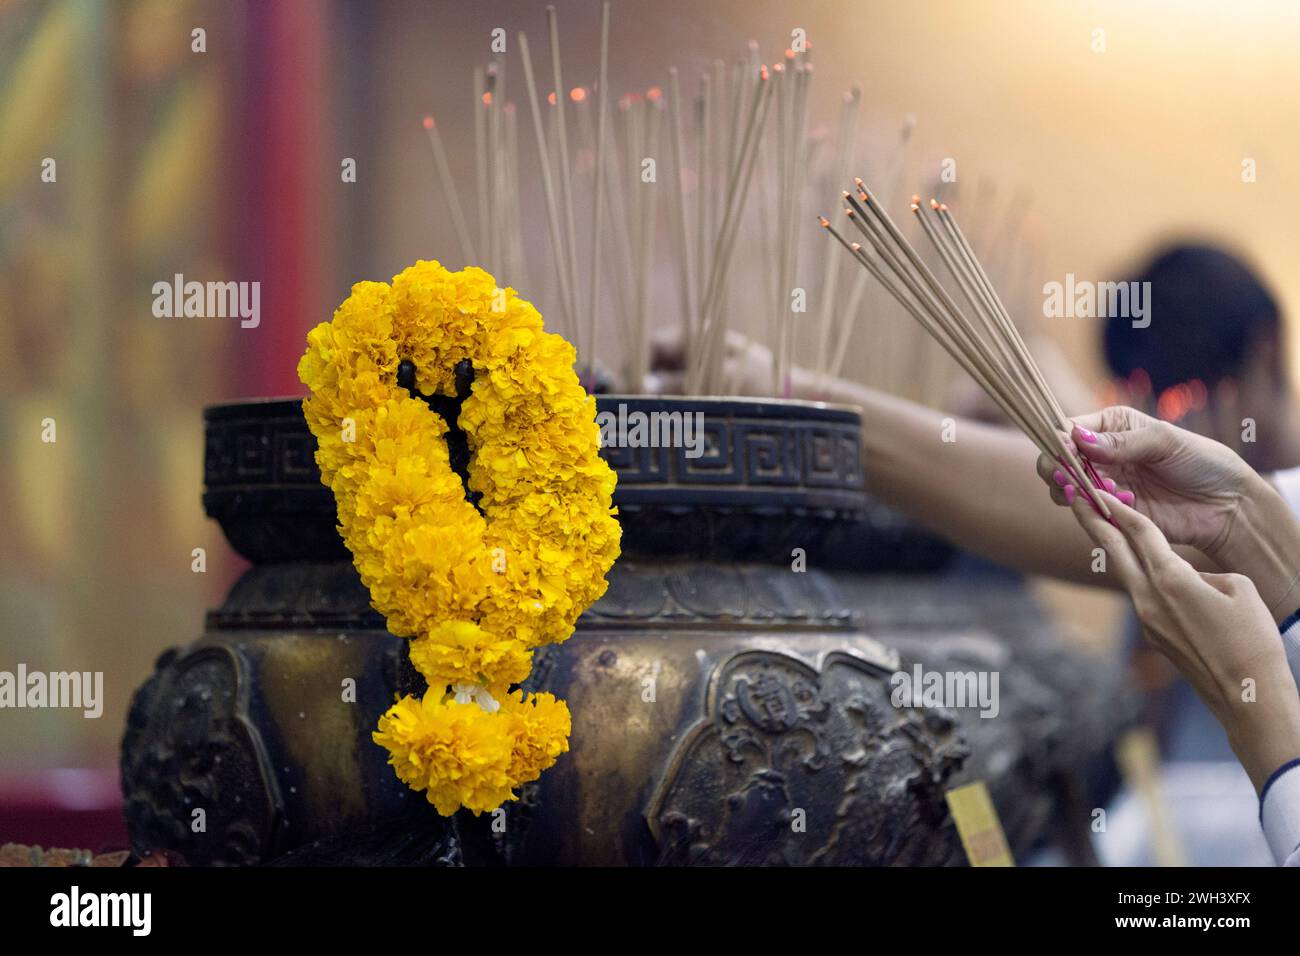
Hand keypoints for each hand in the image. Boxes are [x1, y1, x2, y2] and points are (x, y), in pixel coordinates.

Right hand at [1036, 406, 1252, 556]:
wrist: (1226, 505)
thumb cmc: (1203, 462)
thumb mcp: (1165, 441)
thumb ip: (1121, 442)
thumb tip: (1076, 440)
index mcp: (1111, 426)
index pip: (1068, 429)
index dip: (1059, 440)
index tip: (1065, 452)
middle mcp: (1100, 455)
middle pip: (1056, 459)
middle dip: (1058, 468)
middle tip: (1071, 478)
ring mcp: (1103, 484)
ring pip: (1063, 488)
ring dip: (1077, 490)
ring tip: (1110, 492)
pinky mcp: (1111, 512)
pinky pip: (1085, 512)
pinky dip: (1096, 509)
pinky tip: (1127, 504)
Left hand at [1068, 488, 1299, 791]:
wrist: (1247, 695)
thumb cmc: (1252, 640)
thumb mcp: (1239, 590)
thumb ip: (1203, 573)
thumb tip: (1187, 578)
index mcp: (1172, 580)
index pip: (1140, 533)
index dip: (1120, 507)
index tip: (1097, 487)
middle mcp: (1149, 598)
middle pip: (1113, 549)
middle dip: (1093, 519)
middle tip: (1073, 493)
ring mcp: (1146, 619)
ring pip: (1123, 571)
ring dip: (1110, 545)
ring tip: (1098, 522)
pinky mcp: (1153, 635)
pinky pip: (1138, 593)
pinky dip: (1132, 571)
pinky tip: (1133, 563)